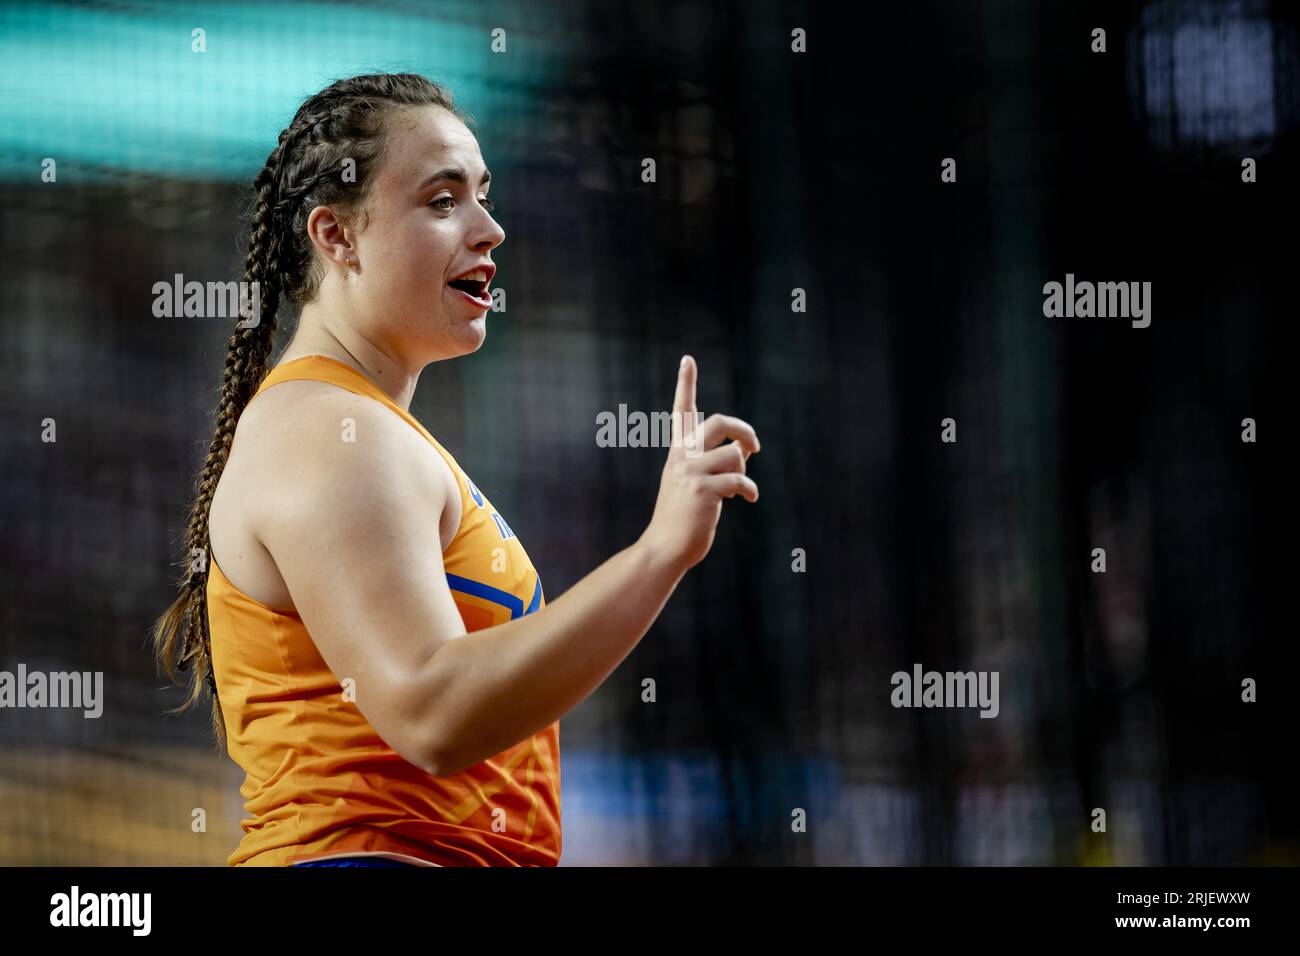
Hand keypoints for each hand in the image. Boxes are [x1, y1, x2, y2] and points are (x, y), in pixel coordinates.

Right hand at [638, 355, 759, 574]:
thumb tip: (744, 447)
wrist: (666, 547)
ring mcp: (691, 472)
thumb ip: (714, 462)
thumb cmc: (684, 517)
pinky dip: (748, 490)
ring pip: (735, 454)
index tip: (688, 359)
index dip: (686, 384)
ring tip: (739, 490)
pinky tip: (747, 499)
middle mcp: (682, 456)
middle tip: (753, 446)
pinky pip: (739, 480)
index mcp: (678, 452)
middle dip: (744, 430)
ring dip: (744, 471)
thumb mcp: (696, 483)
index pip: (682, 411)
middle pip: (719, 423)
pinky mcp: (703, 490)